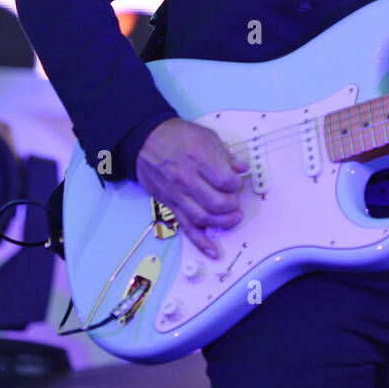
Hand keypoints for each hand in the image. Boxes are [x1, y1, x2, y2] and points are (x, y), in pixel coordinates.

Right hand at [135, 117, 249, 258]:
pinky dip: (200, 242)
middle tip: (235, 199)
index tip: (238, 181)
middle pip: (218, 203)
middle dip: (233, 204)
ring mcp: (178, 194)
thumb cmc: (177, 136)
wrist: (145, 140)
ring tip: (234, 217)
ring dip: (223, 222)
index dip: (237, 184)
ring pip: (204, 218)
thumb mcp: (206, 136)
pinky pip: (187, 227)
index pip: (227, 181)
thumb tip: (243, 168)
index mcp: (199, 159)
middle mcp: (188, 179)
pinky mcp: (171, 205)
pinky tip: (213, 251)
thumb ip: (226, 155)